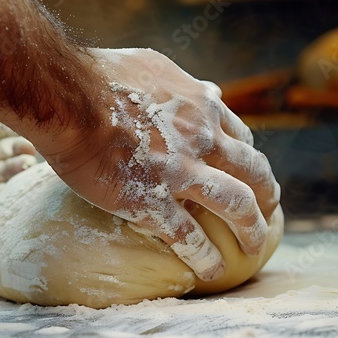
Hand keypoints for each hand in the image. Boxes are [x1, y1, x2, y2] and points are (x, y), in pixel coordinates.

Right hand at [40, 48, 279, 280]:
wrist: (68, 97)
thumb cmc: (99, 76)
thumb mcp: (153, 66)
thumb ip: (179, 84)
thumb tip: (200, 88)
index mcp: (200, 106)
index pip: (239, 135)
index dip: (247, 157)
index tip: (248, 172)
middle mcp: (202, 137)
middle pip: (253, 171)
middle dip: (267, 193)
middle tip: (268, 210)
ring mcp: (182, 172)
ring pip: (236, 205)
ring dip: (251, 229)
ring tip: (253, 247)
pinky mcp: (153, 202)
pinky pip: (189, 237)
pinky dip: (206, 257)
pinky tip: (212, 271)